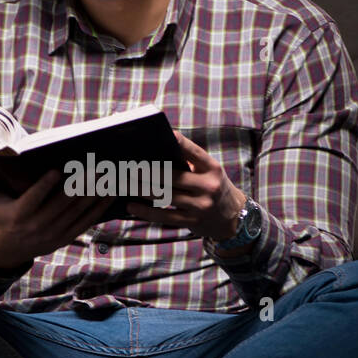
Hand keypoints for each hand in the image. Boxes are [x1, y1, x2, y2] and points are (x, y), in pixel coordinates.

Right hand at [0, 157, 111, 270]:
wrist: (9, 248)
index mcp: (17, 215)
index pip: (32, 200)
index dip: (45, 186)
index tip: (57, 170)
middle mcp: (37, 226)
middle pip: (61, 205)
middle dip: (80, 186)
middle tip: (96, 167)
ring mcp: (53, 234)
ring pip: (77, 213)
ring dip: (95, 195)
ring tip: (109, 176)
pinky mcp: (66, 238)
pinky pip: (85, 223)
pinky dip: (99, 209)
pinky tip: (110, 194)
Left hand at [125, 131, 246, 240]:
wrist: (233, 217)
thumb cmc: (213, 187)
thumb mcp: (209, 172)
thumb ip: (189, 163)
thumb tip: (156, 153)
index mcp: (212, 168)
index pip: (193, 152)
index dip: (177, 143)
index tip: (158, 136)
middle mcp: (209, 186)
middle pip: (172, 176)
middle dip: (147, 171)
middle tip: (127, 166)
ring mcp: (201, 206)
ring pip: (165, 195)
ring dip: (141, 189)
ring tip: (123, 184)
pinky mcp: (193, 222)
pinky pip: (165, 216)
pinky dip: (146, 211)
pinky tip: (132, 205)